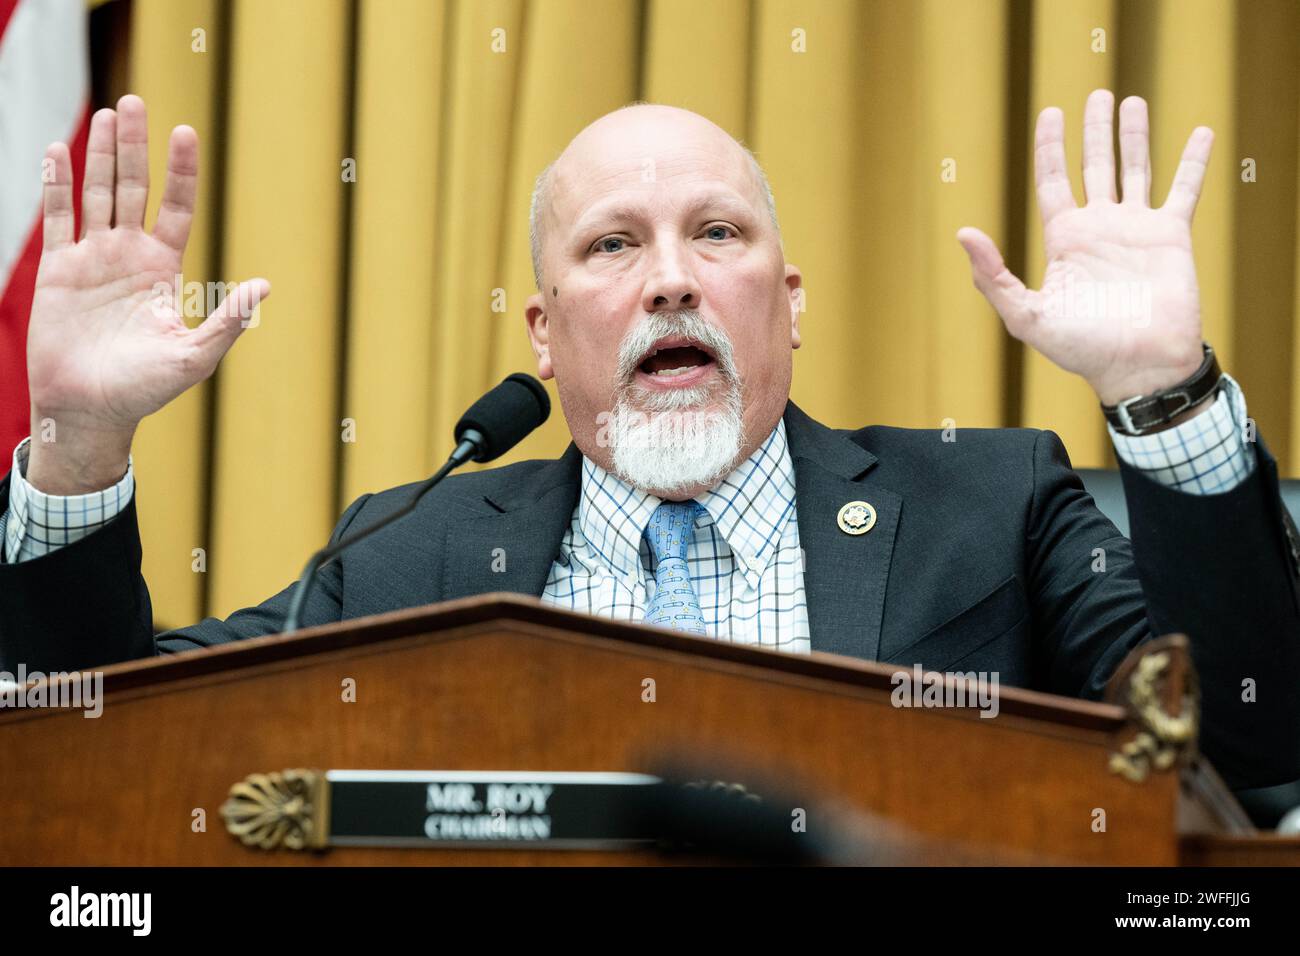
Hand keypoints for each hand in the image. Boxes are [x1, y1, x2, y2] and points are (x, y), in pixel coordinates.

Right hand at [26, 95, 268, 492]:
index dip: (181, 172)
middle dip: (134, 147)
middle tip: (134, 101)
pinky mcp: (57, 270)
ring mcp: (92, 260)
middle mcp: (129, 256)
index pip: (176, 208)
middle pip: (133, 188)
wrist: (89, 410)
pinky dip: (56, 184)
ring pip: (96, 193)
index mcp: (164, 270)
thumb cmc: (145, 389)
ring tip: (106, 114)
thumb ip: (228, 321)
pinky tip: (58, 150)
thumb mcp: (195, 356)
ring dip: (99, 154)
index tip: (187, 133)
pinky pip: (57, 219)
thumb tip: (266, 287)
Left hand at [957, 89, 1211, 406]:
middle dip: (1093, 130)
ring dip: (1134, 135)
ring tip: (1131, 101)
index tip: (1050, 113)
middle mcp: (1099, 228)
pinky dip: (1192, 160)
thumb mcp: (1027, 316)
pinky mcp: (1171, 237)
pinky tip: (1199, 132)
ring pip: (1135, 168)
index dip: (1050, 147)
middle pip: (1094, 165)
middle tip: (1096, 95)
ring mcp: (1136, 230)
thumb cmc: (1081, 350)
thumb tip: (964, 233)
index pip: (1053, 180)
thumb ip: (994, 277)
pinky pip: (1184, 189)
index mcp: (1065, 240)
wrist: (1138, 368)